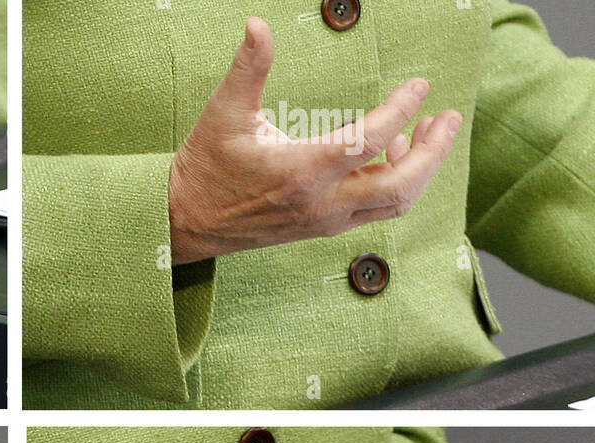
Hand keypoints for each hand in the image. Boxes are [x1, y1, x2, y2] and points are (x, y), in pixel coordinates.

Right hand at [168, 17, 461, 264]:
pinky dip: (396, 182)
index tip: (419, 85)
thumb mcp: (224, 113)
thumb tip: (258, 24)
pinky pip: (376, 208)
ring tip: (427, 133)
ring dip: (420, 170)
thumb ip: (249, 68)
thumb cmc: (204, 168)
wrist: (185, 222)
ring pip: (395, 203)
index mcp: (302, 172)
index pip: (371, 139)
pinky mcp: (323, 226)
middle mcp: (322, 204)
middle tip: (447, 117)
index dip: (403, 108)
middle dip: (434, 152)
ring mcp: (325, 220)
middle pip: (402, 186)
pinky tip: (391, 152)